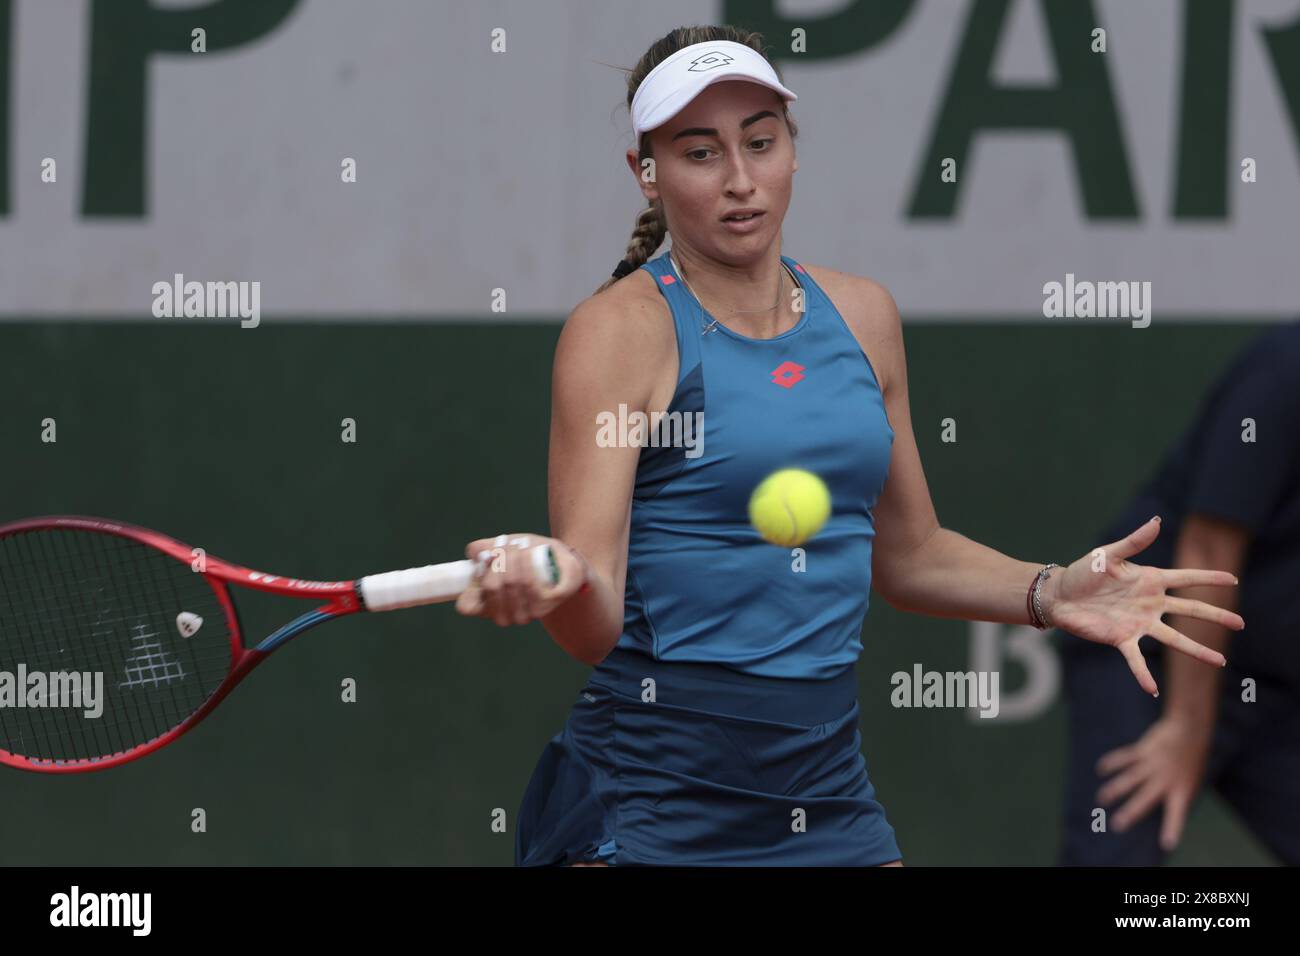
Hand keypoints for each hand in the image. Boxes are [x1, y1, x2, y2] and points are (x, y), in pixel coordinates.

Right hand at [455, 533, 588, 626]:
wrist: (560, 562)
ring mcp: (525, 614)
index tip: (484, 561)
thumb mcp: (501, 549)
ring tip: (521, 544)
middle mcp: (503, 616)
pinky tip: (529, 553)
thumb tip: (475, 554)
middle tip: (508, 544)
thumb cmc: (526, 557)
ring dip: (515, 557)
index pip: (467, 606)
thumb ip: (481, 549)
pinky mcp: (546, 605)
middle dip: (499, 559)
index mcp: (486, 606)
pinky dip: (528, 564)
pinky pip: (531, 584)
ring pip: (512, 582)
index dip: (472, 582)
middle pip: (492, 585)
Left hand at [1043, 516, 1242, 694]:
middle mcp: (1150, 603)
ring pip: (1174, 638)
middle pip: (1189, 610)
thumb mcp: (1108, 554)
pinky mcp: (1121, 639)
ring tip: (1220, 662)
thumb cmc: (1084, 572)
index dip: (1209, 578)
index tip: (1233, 580)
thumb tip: (1157, 522)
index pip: (1186, 578)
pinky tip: (1153, 689)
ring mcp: (1139, 623)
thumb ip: (1134, 542)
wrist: (1060, 595)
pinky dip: (1144, 675)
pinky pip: (1137, 660)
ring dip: (1196, 650)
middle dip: (1215, 616)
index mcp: (1150, 580)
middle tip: (1240, 623)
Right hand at [1096, 715, 1213, 850]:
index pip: (1177, 813)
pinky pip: (1125, 757)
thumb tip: (1160, 810)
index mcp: (1181, 789)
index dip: (1172, 828)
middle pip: (1145, 798)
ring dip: (1114, 789)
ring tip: (1101, 799)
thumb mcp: (1191, 781)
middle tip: (1117, 825)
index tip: (1166, 844)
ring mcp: (1153, 764)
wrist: (1189, 730)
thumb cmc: (1191, 760)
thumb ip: (1176, 795)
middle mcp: (1165, 779)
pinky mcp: (1144, 750)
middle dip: (1130, 812)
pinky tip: (1101, 769)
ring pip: (1130, 778)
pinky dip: (1112, 762)